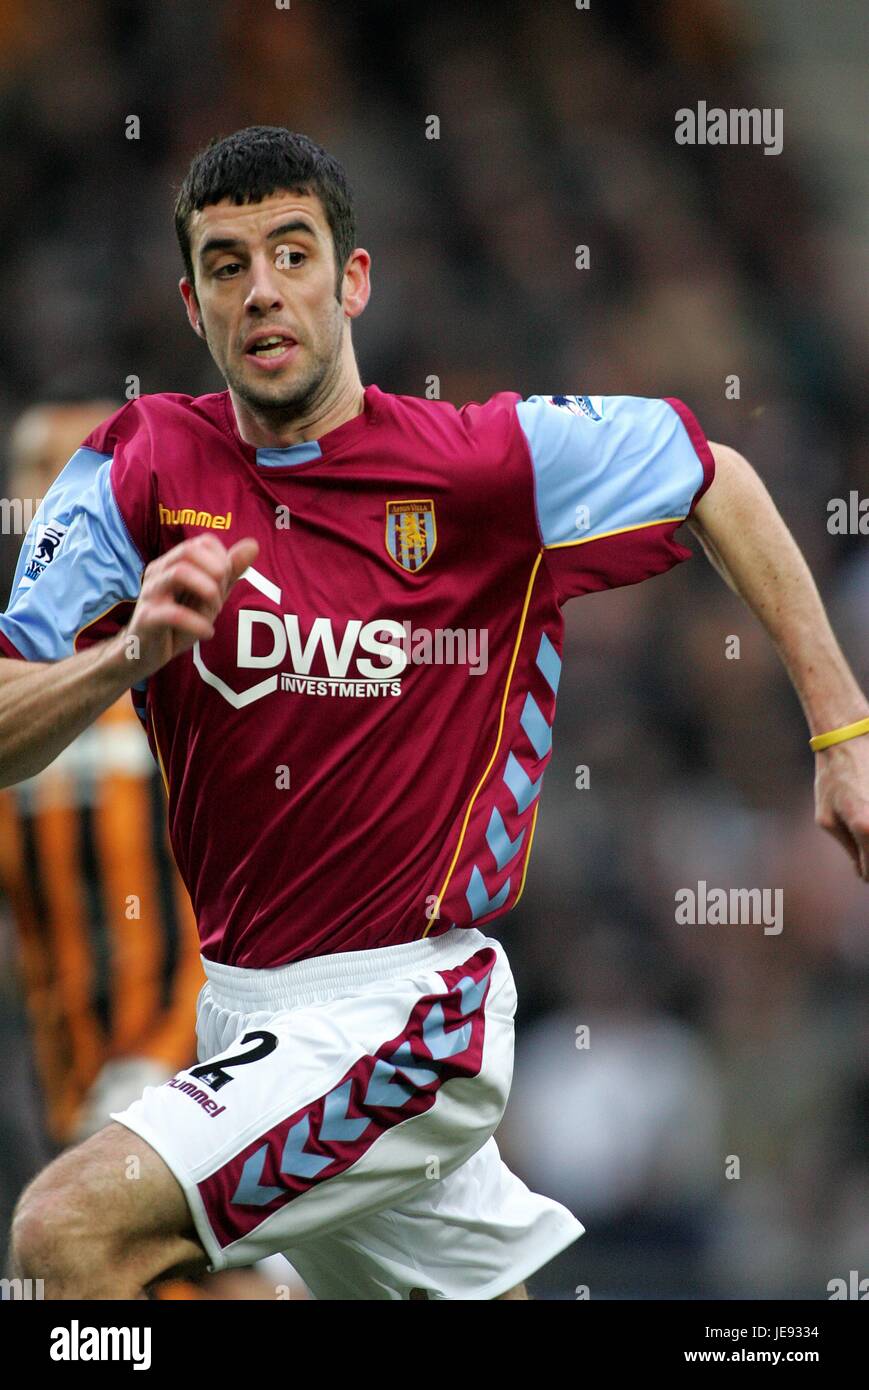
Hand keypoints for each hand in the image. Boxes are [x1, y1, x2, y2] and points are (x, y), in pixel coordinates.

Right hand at [115, 533, 258, 679]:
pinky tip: (206, 633)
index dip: (223, 561)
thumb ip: (228, 572)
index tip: (225, 584)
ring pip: (180, 572)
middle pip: (190, 550)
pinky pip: (173, 614)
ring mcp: (150, 593)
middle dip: (217, 572)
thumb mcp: (208, 597)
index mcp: (172, 562)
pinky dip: (197, 624)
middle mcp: (159, 571)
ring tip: (214, 611)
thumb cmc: (177, 623)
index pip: (203, 542)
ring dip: (208, 591)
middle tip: (220, 598)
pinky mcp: (146, 618)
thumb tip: (253, 544)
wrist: (144, 654)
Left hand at [814, 733, 868, 878]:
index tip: (861, 866)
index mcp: (866, 828)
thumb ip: (848, 848)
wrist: (850, 738)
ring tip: (861, 820)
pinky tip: (865, 809)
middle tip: (860, 836)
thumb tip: (863, 873)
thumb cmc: (834, 778)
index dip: (865, 873)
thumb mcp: (827, 817)